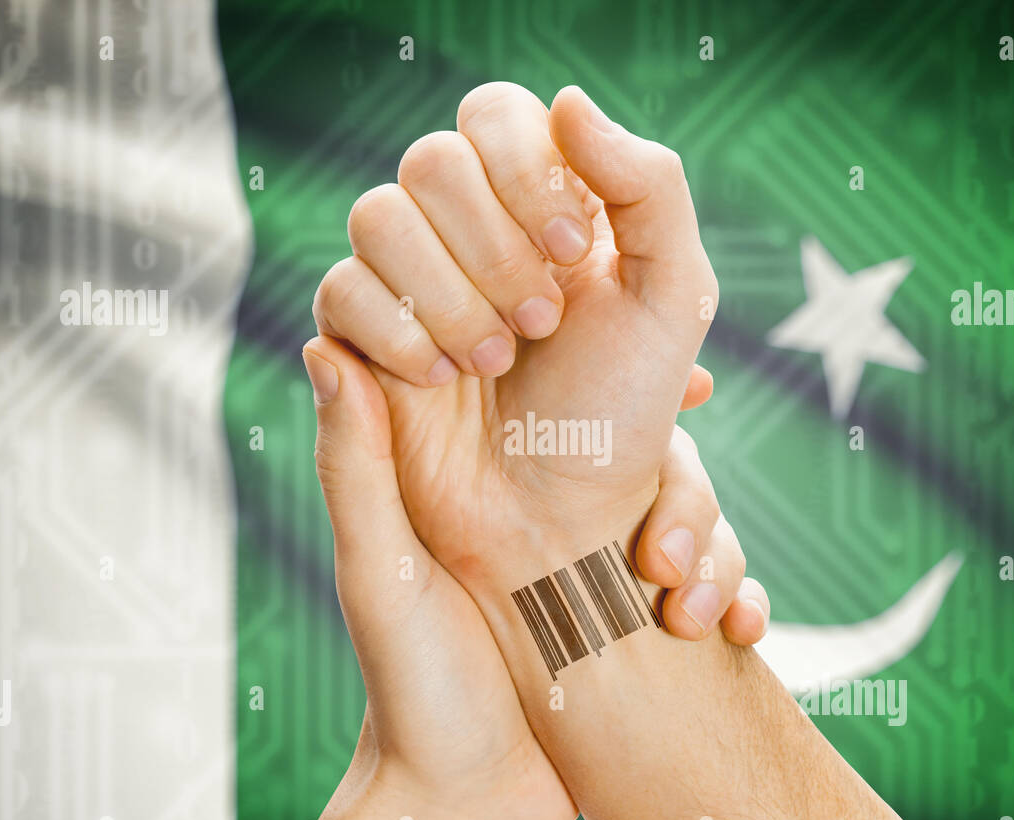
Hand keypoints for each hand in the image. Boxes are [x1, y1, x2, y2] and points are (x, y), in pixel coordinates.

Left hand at [283, 340, 768, 819]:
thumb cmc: (409, 688)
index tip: (667, 373)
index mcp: (484, 486)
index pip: (554, 395)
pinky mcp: (633, 614)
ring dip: (716, 554)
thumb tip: (324, 345)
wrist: (466, 804)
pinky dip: (737, 600)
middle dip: (684, 488)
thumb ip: (357, 467)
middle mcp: (550, 512)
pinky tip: (738, 632)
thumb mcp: (380, 571)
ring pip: (690, 515)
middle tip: (671, 540)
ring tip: (690, 610)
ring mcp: (600, 564)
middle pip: (648, 451)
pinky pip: (708, 583)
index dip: (608, 368)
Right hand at [312, 83, 716, 610]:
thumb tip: (564, 101)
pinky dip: (397, 334)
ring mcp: (411, 284)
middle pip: (432, 160)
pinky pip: (339, 290)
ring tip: (495, 362)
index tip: (575, 255)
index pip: (497, 115)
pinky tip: (443, 380)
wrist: (563, 523)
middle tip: (541, 324)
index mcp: (543, 206)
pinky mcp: (364, 339)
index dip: (526, 172)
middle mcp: (470, 234)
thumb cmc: (624, 415)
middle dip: (491, 247)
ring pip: (377, 217)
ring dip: (447, 294)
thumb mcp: (674, 297)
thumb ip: (649, 185)